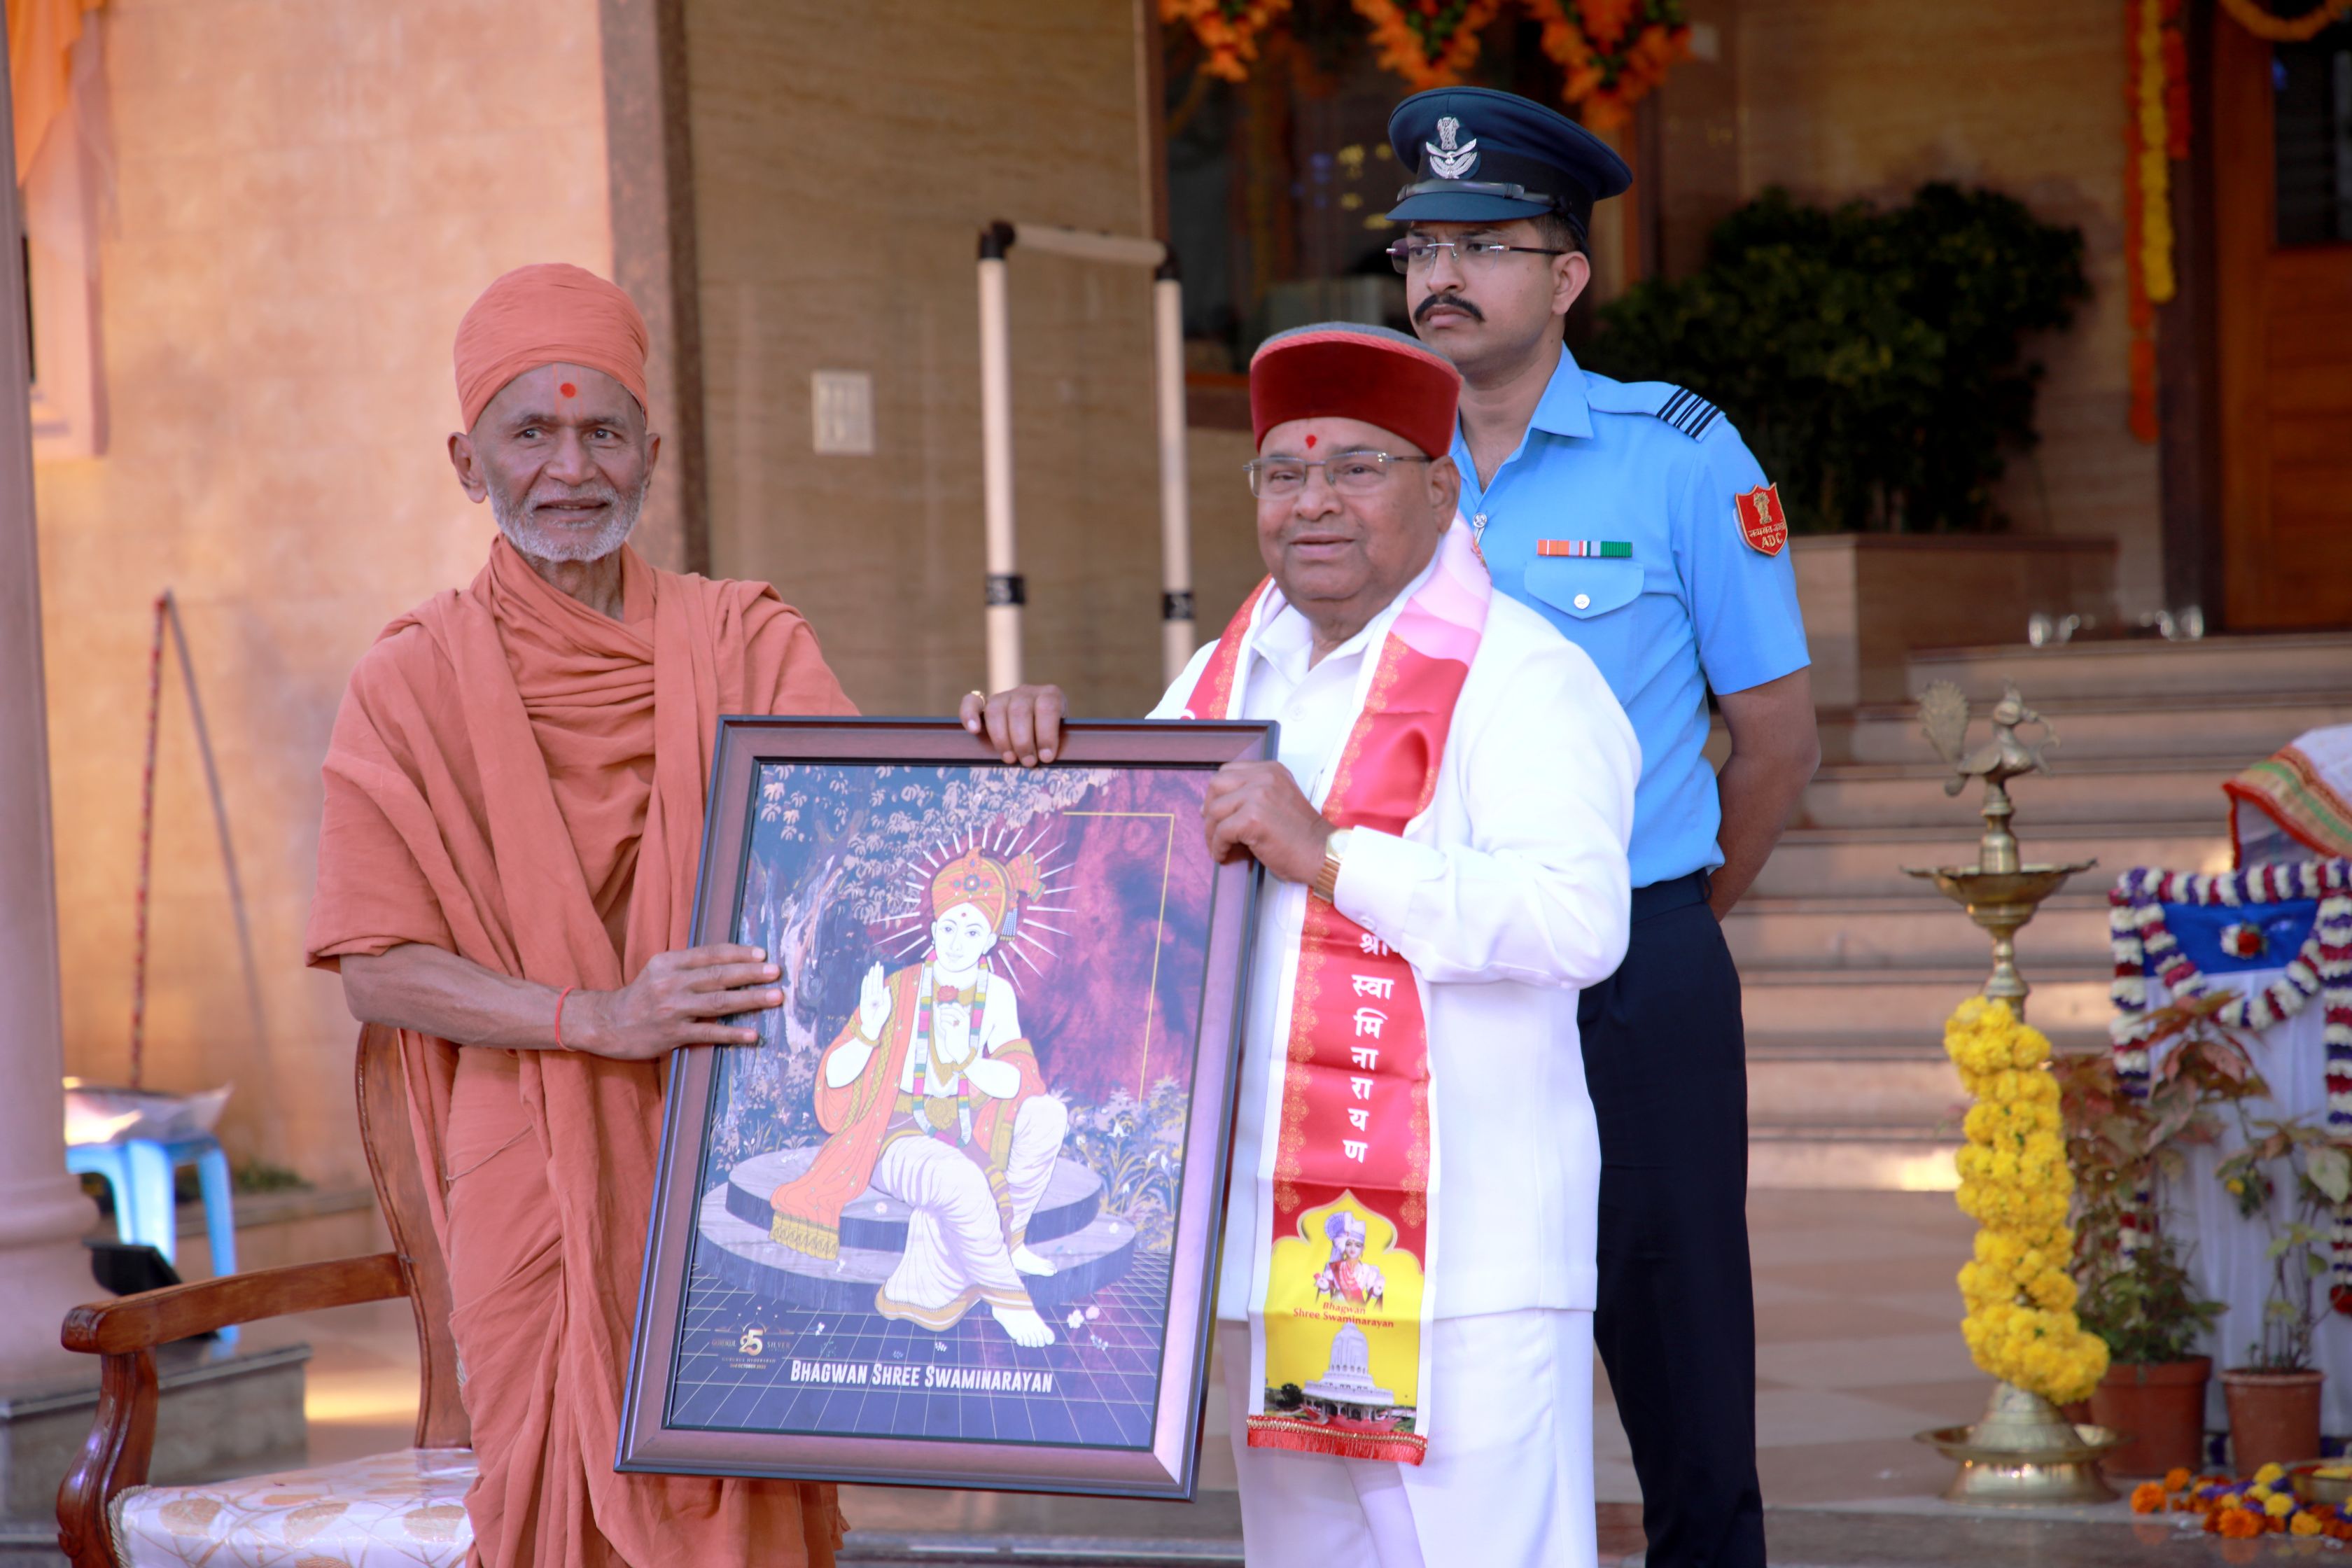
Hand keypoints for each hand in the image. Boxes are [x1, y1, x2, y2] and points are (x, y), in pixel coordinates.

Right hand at [566, 944, 781, 1059]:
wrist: (607, 1024)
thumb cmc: (641, 996)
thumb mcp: (659, 971)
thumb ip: (689, 966)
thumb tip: (730, 961)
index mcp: (668, 963)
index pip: (710, 954)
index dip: (738, 953)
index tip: (762, 954)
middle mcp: (671, 983)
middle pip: (718, 975)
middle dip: (751, 973)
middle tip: (776, 972)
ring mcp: (673, 1009)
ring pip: (718, 1002)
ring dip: (750, 999)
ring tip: (775, 997)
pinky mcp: (673, 1034)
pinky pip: (709, 1033)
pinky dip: (732, 1033)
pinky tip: (752, 1034)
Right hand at [858, 961, 891, 1039]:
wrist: (873, 1025)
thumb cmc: (881, 1017)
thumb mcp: (887, 1007)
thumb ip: (887, 997)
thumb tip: (887, 986)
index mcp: (881, 996)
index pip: (881, 982)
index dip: (881, 975)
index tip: (881, 967)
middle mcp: (875, 995)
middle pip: (875, 981)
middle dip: (876, 972)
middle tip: (877, 963)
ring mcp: (869, 997)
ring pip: (870, 984)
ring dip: (871, 975)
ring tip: (872, 968)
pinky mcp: (863, 1001)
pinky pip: (864, 990)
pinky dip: (864, 983)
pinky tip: (866, 977)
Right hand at [961, 684, 1065, 766]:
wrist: (1040, 723)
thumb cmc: (1052, 735)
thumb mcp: (1061, 734)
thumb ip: (1058, 740)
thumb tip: (1048, 759)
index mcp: (1050, 695)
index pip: (1048, 708)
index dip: (1046, 733)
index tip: (1047, 757)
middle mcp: (1026, 691)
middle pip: (1020, 711)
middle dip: (1023, 741)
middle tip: (1028, 762)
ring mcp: (1005, 695)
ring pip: (997, 710)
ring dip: (1002, 738)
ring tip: (1009, 759)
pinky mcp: (985, 702)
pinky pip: (972, 701)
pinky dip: (969, 714)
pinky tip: (974, 731)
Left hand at [1202, 760, 1334, 883]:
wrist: (1322, 852)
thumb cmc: (1301, 835)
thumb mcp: (1279, 800)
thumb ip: (1253, 795)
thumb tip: (1214, 807)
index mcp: (1271, 770)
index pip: (1228, 772)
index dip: (1217, 793)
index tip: (1214, 812)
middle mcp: (1264, 777)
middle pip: (1217, 785)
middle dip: (1209, 809)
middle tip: (1212, 830)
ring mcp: (1258, 796)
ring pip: (1215, 810)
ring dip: (1212, 832)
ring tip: (1219, 848)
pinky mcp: (1252, 818)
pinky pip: (1221, 832)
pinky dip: (1218, 846)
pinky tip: (1224, 856)